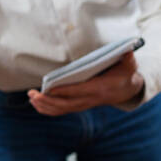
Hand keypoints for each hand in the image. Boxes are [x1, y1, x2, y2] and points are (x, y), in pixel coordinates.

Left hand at [27, 52, 143, 115]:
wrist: (127, 90)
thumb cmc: (124, 74)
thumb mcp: (129, 65)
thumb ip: (128, 58)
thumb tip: (128, 50)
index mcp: (100, 88)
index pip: (79, 91)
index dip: (64, 91)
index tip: (49, 90)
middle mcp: (90, 99)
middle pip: (66, 103)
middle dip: (48, 100)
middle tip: (32, 94)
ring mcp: (84, 104)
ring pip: (62, 109)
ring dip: (45, 105)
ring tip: (31, 98)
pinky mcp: (79, 106)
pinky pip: (62, 110)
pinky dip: (48, 109)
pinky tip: (36, 104)